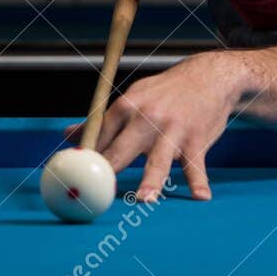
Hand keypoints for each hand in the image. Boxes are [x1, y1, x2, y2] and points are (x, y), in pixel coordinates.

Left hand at [82, 54, 246, 202]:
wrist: (209, 77)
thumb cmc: (165, 93)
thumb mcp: (132, 98)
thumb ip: (102, 121)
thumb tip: (67, 135)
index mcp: (126, 106)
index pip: (100, 137)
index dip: (88, 159)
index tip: (77, 178)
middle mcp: (147, 118)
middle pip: (122, 150)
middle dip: (109, 171)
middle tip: (97, 193)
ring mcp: (173, 130)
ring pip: (159, 160)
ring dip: (152, 180)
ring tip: (145, 199)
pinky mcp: (197, 140)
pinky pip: (196, 165)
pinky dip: (199, 182)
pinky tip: (200, 197)